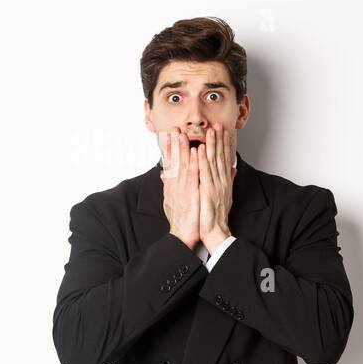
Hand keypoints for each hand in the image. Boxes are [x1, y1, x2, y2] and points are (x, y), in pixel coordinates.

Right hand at [159, 127, 199, 248]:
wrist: (183, 235)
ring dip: (182, 148)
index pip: (171, 164)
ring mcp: (181, 189)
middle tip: (173, 128)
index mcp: (173, 186)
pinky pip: (192, 176)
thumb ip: (175, 187)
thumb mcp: (177, 200)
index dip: (170, 149)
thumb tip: (167, 177)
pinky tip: (195, 153)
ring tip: (182, 134)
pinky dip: (193, 163)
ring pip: (182, 164)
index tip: (170, 135)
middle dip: (173, 143)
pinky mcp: (190, 194)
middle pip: (174, 161)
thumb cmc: (184, 219)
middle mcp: (175, 185)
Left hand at [198, 123, 235, 253]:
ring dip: (211, 145)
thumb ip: (228, 180)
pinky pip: (204, 173)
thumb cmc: (217, 215)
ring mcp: (215, 185)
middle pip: (221, 156)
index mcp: (224, 181)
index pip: (225, 159)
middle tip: (218, 125)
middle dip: (220, 139)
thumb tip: (232, 170)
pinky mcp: (207, 190)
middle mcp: (221, 181)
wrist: (215, 230)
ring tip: (210, 131)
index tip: (224, 131)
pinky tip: (199, 150)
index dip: (225, 144)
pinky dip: (202, 160)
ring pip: (213, 161)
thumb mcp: (225, 195)